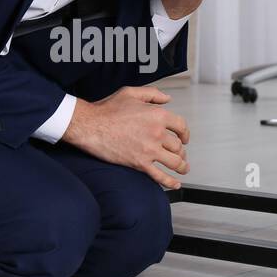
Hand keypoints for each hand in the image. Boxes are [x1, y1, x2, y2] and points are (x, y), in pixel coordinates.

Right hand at [61, 86, 189, 188]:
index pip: (181, 126)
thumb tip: (167, 99)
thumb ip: (152, 94)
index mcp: (158, 115)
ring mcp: (149, 150)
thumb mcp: (131, 93)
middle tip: (180, 154)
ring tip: (183, 168)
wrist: (90, 126)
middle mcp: (157, 133)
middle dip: (181, 151)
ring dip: (182, 166)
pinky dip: (170, 182)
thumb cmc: (107, 110)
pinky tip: (175, 183)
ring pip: (175, 162)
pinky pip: (160, 176)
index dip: (185, 133)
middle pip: (178, 146)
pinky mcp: (140, 163)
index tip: (184, 138)